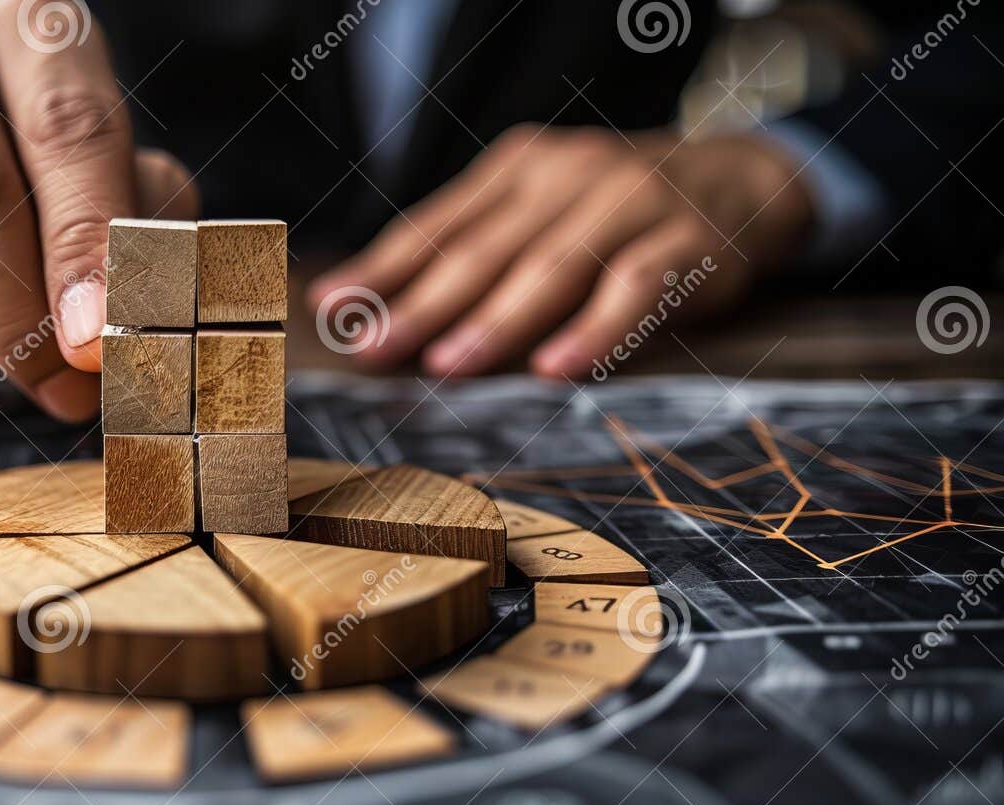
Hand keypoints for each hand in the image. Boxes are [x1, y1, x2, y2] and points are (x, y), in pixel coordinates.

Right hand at [0, 5, 197, 419]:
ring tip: (2, 349)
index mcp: (36, 40)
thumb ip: (144, 247)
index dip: (83, 243)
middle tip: (58, 383)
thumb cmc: (75, 185)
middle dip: (13, 312)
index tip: (93, 339)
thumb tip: (122, 334)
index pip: (66, 129)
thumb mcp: (137, 193)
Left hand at [308, 125, 814, 378]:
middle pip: (485, 249)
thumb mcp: (536, 210)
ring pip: (553, 267)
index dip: (384, 270)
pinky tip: (557, 368)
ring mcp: (631, 203)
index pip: (439, 225)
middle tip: (376, 347)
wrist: (740, 178)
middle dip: (424, 304)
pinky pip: (634, 289)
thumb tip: (356, 301)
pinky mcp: (687, 242)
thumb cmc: (613, 212)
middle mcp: (569, 175)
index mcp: (520, 167)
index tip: (333, 311)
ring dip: (498, 321)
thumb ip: (461, 249)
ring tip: (449, 364)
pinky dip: (594, 330)